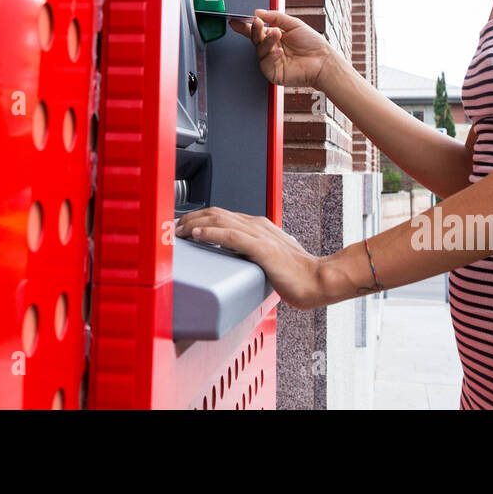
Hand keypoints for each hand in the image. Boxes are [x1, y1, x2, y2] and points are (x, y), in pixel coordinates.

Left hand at [175, 207, 325, 310]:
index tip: (183, 226)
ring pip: (220, 220)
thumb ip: (251, 252)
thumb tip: (234, 257)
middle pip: (216, 213)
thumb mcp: (268, 256)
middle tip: (174, 228)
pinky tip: (198, 235)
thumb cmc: (297, 273)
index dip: (198, 217)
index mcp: (258, 225)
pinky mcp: (262, 249)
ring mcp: (260, 235)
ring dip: (195, 223)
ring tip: (179, 230)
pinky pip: (232, 237)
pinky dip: (212, 233)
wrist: (318, 280)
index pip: (221, 214)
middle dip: (191, 218)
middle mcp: (257, 225)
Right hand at [228, 8, 336, 90]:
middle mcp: (271, 48)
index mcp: (274, 36)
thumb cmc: (312, 43)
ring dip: (267, 41)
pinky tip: (280, 51)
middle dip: (255, 31)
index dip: (245, 26)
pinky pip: (265, 63)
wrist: (323, 61)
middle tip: (257, 23)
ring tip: (277, 34)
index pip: (257, 31)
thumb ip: (275, 16)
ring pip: (260, 50)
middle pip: (255, 39)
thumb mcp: (294, 24)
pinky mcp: (273, 73)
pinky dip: (271, 56)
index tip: (236, 21)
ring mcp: (271, 61)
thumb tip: (258, 12)